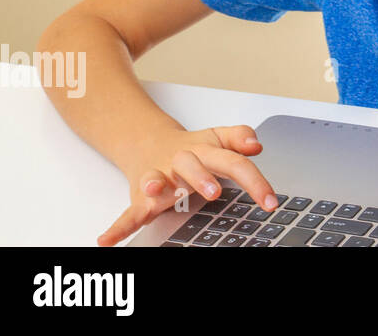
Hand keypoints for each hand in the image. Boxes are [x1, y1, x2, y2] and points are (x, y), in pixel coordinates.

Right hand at [99, 124, 277, 246]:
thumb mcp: (218, 138)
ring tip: (155, 189)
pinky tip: (107, 240)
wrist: (149, 141)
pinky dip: (117, 227)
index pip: (234, 162)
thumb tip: (257, 144)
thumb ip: (239, 137)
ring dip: (155, 183)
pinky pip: (128, 211)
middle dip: (202, 177)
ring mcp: (159, 177)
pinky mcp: (141, 196)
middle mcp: (181, 162)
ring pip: (156, 178)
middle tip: (215, 191)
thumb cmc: (193, 147)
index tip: (271, 202)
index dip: (255, 181)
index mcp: (206, 150)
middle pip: (193, 165)